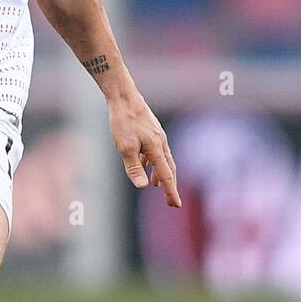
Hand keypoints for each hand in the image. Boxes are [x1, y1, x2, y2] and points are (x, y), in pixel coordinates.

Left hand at [108, 88, 180, 207]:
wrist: (124, 96)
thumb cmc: (124, 121)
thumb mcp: (125, 147)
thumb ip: (134, 168)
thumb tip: (143, 187)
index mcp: (156, 148)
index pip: (166, 175)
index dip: (171, 191)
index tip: (176, 205)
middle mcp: (161, 143)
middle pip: (169, 169)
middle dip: (170, 186)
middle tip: (171, 202)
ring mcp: (157, 136)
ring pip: (163, 159)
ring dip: (162, 174)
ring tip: (158, 186)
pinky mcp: (151, 131)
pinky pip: (155, 151)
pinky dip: (153, 162)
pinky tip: (145, 164)